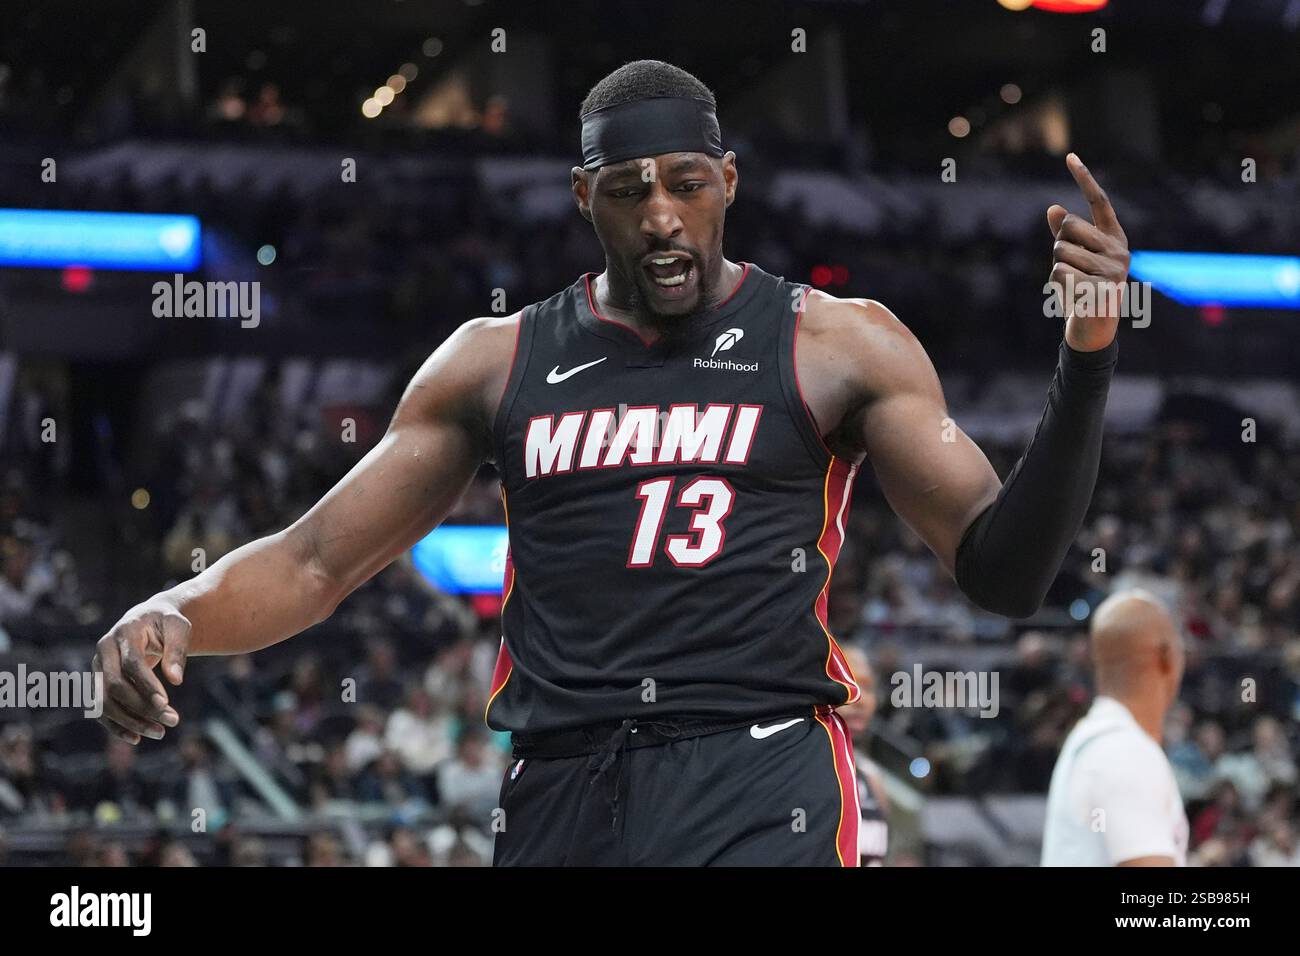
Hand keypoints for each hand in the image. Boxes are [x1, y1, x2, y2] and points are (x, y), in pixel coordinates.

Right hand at [92, 602, 188, 743]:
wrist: (148, 619)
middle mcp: (104, 650)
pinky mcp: (97, 682)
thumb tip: (176, 680)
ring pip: (105, 701)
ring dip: (130, 721)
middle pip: (115, 685)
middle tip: (172, 721)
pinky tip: (136, 738)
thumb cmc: (166, 622)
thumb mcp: (178, 626)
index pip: (131, 663)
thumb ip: (177, 650)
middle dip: (142, 707)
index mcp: (123, 632)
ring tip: (160, 733)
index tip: (166, 703)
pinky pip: (101, 709)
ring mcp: (97, 667)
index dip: (147, 685)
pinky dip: (116, 725)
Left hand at [1047, 153, 1129, 351]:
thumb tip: (1054, 208)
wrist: (1094, 329)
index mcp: (1114, 238)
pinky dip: (1057, 288)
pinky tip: (1073, 299)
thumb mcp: (1075, 259)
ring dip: (1056, 272)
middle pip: (1067, 227)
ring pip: (1059, 253)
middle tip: (1072, 270)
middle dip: (1058, 246)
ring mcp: (1112, 269)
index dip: (1083, 179)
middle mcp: (1119, 250)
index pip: (1099, 202)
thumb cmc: (1083, 290)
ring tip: (1074, 287)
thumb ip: (1067, 236)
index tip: (1069, 156)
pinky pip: (1059, 274)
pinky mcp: (1101, 288)